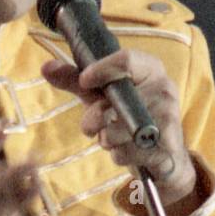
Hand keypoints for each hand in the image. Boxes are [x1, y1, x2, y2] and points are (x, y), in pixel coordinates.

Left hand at [41, 49, 198, 210]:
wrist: (162, 154)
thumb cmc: (127, 118)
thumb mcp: (100, 96)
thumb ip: (75, 81)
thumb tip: (46, 67)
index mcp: (150, 68)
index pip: (126, 59)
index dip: (102, 69)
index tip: (84, 80)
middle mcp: (163, 88)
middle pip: (117, 100)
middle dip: (95, 118)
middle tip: (90, 127)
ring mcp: (168, 115)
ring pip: (120, 131)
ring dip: (107, 140)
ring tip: (113, 140)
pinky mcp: (168, 143)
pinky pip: (129, 151)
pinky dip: (119, 156)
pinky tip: (128, 152)